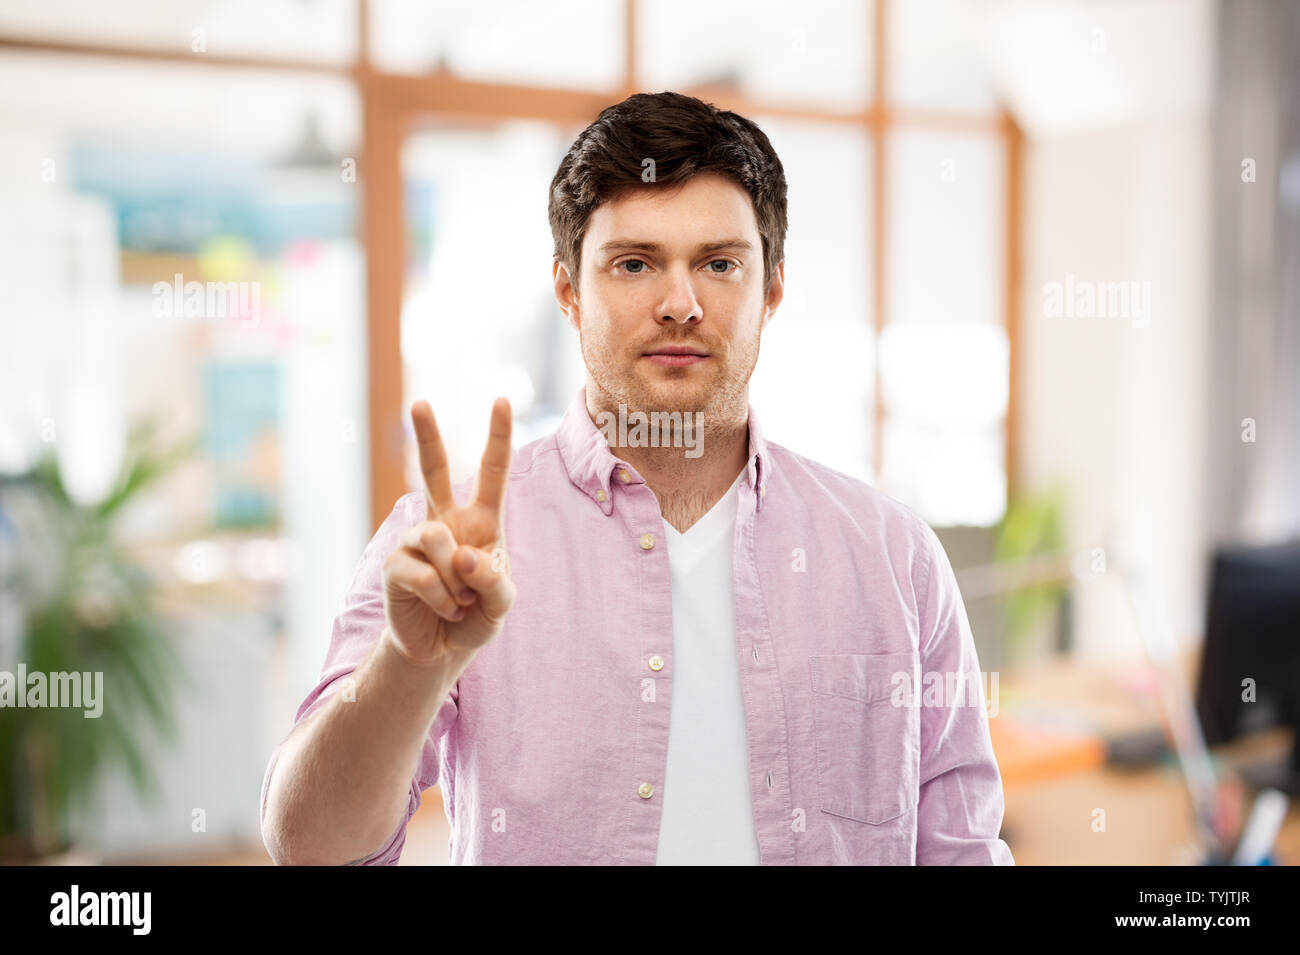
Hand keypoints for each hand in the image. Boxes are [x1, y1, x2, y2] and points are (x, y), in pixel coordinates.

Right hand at [382, 397, 515, 663]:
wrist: (441, 651)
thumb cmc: (475, 617)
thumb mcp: (500, 602)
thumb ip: (493, 579)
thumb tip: (462, 555)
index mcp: (481, 522)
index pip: (492, 473)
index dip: (498, 437)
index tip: (503, 400)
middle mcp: (446, 523)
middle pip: (434, 471)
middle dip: (427, 436)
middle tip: (419, 402)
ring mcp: (417, 542)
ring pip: (438, 539)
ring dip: (456, 579)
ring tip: (460, 602)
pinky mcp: (396, 566)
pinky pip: (423, 573)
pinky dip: (442, 598)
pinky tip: (444, 610)